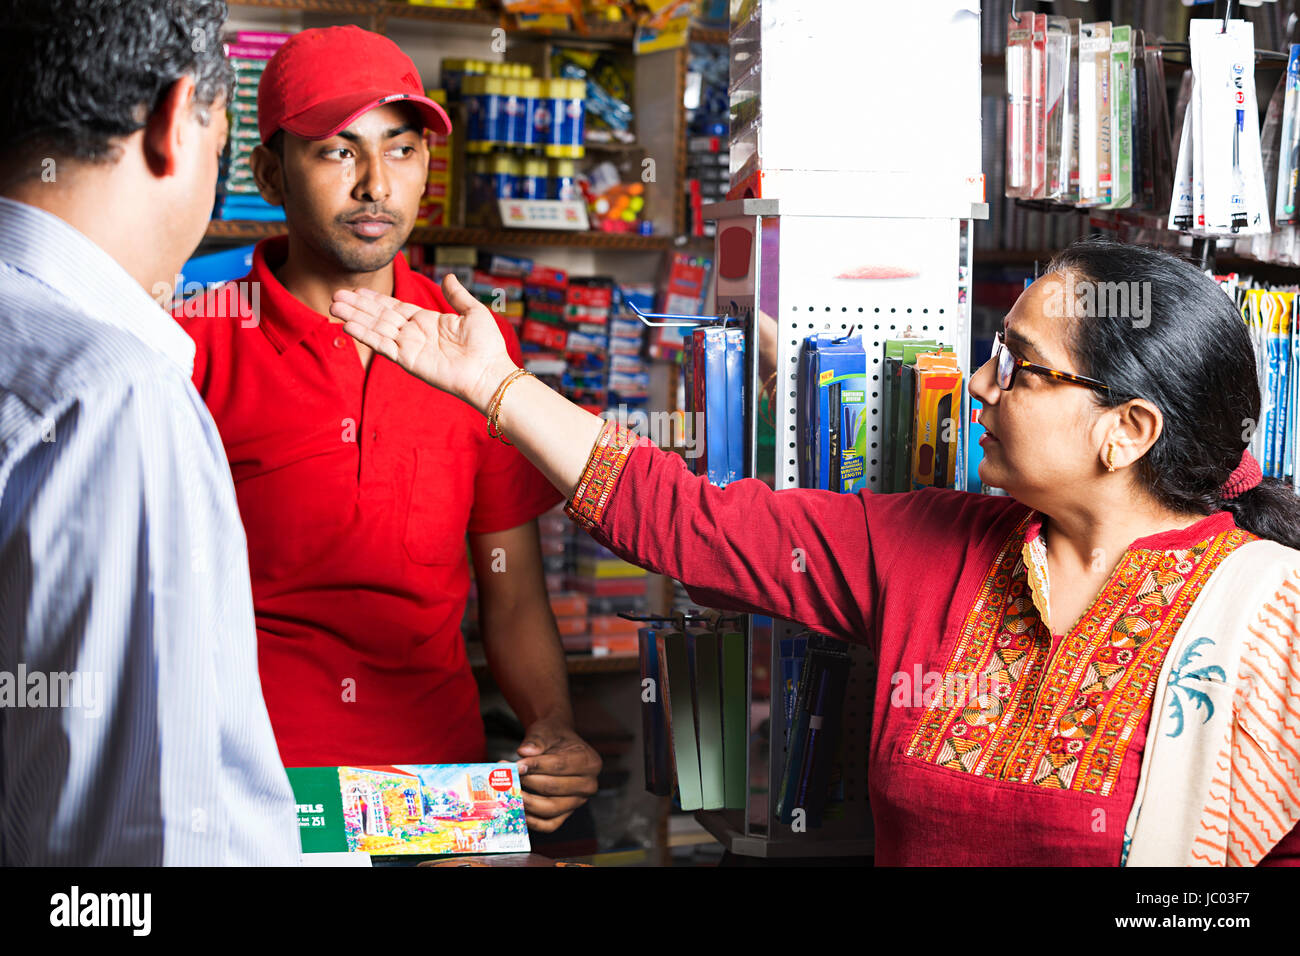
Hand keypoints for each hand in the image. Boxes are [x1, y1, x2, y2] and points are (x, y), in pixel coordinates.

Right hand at [330, 273, 518, 413]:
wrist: (489, 373)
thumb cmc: (486, 347)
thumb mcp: (473, 313)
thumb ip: (457, 295)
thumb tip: (449, 276)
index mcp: (427, 321)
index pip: (395, 307)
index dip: (375, 299)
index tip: (358, 291)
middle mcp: (414, 334)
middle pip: (380, 316)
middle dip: (358, 306)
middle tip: (336, 295)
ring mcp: (409, 347)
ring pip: (376, 328)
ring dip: (355, 317)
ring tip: (334, 307)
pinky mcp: (408, 360)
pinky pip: (382, 345)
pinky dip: (365, 335)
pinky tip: (348, 326)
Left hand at [516, 719, 601, 833]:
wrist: (557, 744)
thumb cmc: (553, 737)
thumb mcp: (546, 731)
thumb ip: (536, 741)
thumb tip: (525, 751)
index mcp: (589, 762)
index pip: (560, 766)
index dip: (536, 766)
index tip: (516, 765)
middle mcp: (588, 785)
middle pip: (553, 788)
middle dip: (527, 782)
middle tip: (507, 777)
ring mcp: (577, 802)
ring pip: (549, 808)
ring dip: (525, 801)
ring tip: (507, 791)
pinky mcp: (565, 815)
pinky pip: (548, 824)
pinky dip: (530, 820)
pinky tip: (515, 808)